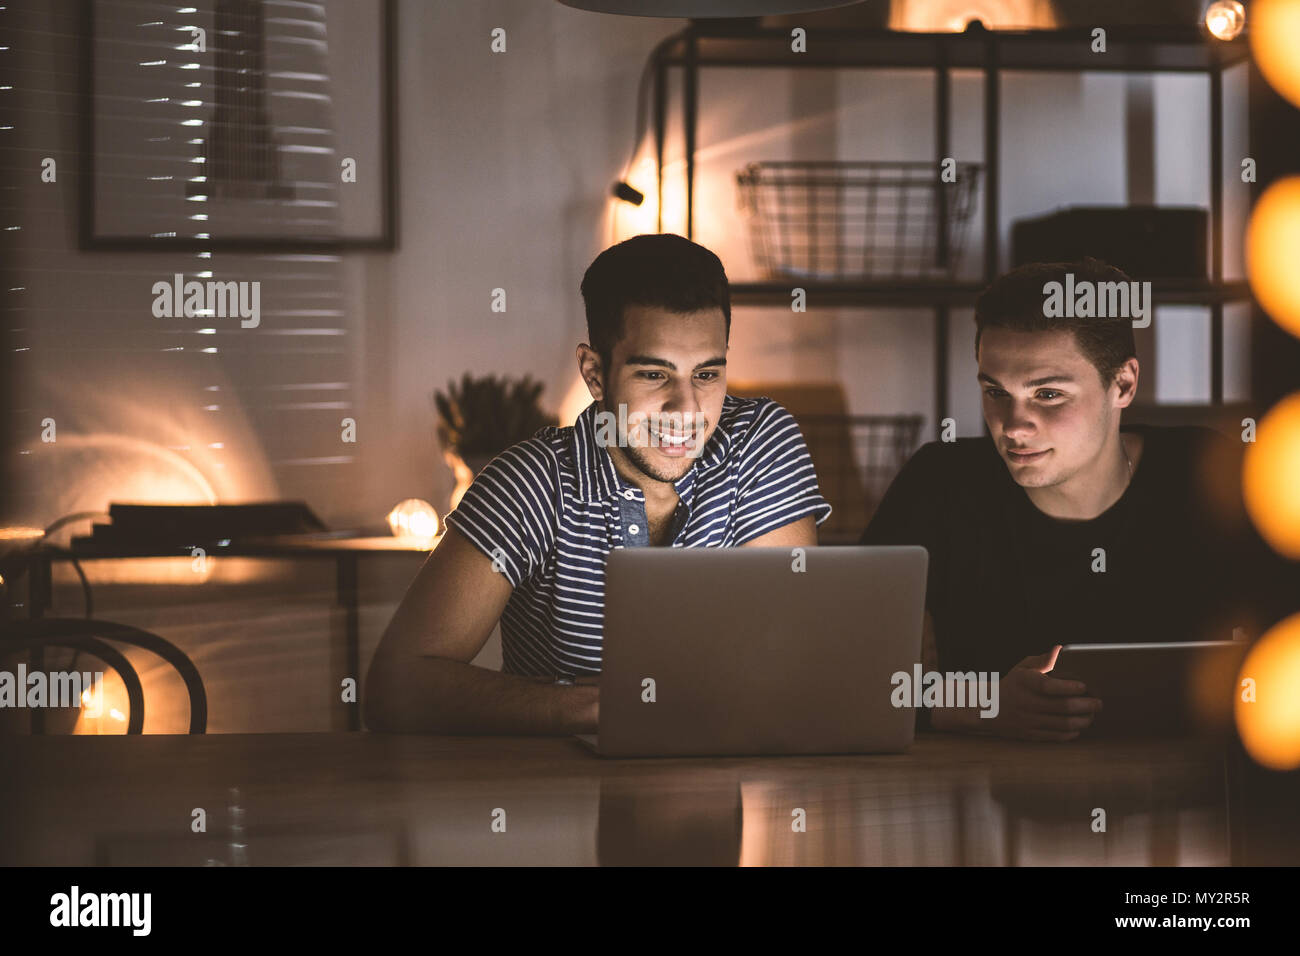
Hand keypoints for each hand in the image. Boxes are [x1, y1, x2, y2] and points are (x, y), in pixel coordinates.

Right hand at [982, 645, 1101, 741]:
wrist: (988, 709)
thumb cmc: (1013, 685)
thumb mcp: (1023, 668)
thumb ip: (1043, 661)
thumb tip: (1059, 650)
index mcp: (1025, 683)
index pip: (1049, 687)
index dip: (1069, 687)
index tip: (1084, 686)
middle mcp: (1027, 703)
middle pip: (1062, 707)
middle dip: (1086, 706)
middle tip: (1099, 703)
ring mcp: (1029, 720)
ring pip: (1062, 724)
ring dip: (1082, 721)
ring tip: (1091, 716)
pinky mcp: (1031, 734)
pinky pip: (1056, 736)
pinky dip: (1071, 733)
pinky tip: (1079, 727)